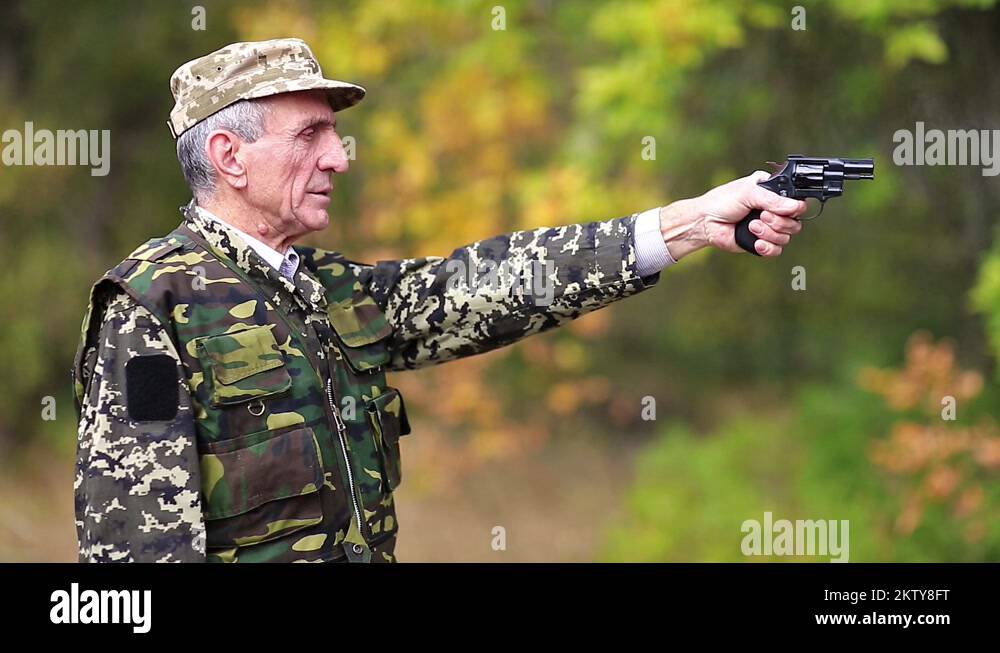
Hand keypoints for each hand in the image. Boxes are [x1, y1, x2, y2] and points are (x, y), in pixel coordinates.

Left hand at [659, 171, 808, 258]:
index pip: (797, 202)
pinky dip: (768, 247)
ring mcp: (768, 227)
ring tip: (752, 226)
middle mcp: (773, 210)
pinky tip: (756, 242)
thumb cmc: (722, 202)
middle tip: (761, 216)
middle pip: (795, 223)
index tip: (783, 210)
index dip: (794, 209)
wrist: (705, 223)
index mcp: (772, 193)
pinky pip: (777, 250)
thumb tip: (795, 207)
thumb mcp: (748, 193)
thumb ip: (773, 199)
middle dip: (778, 222)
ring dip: (769, 233)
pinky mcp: (761, 242)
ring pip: (786, 237)